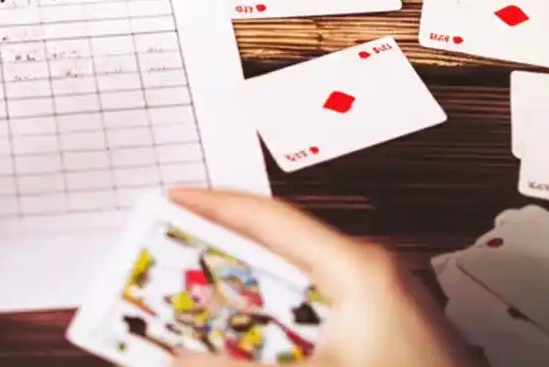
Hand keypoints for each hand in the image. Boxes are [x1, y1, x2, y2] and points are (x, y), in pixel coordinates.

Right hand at [170, 188, 473, 366]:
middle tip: (168, 258)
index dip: (215, 205)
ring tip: (195, 307)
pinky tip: (243, 347)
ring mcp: (377, 310)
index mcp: (360, 269)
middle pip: (276, 253)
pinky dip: (270, 329)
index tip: (172, 198)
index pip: (271, 218)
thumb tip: (180, 355)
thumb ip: (237, 365)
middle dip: (219, 258)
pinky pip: (309, 320)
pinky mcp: (379, 341)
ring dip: (241, 301)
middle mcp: (370, 279)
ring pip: (289, 292)